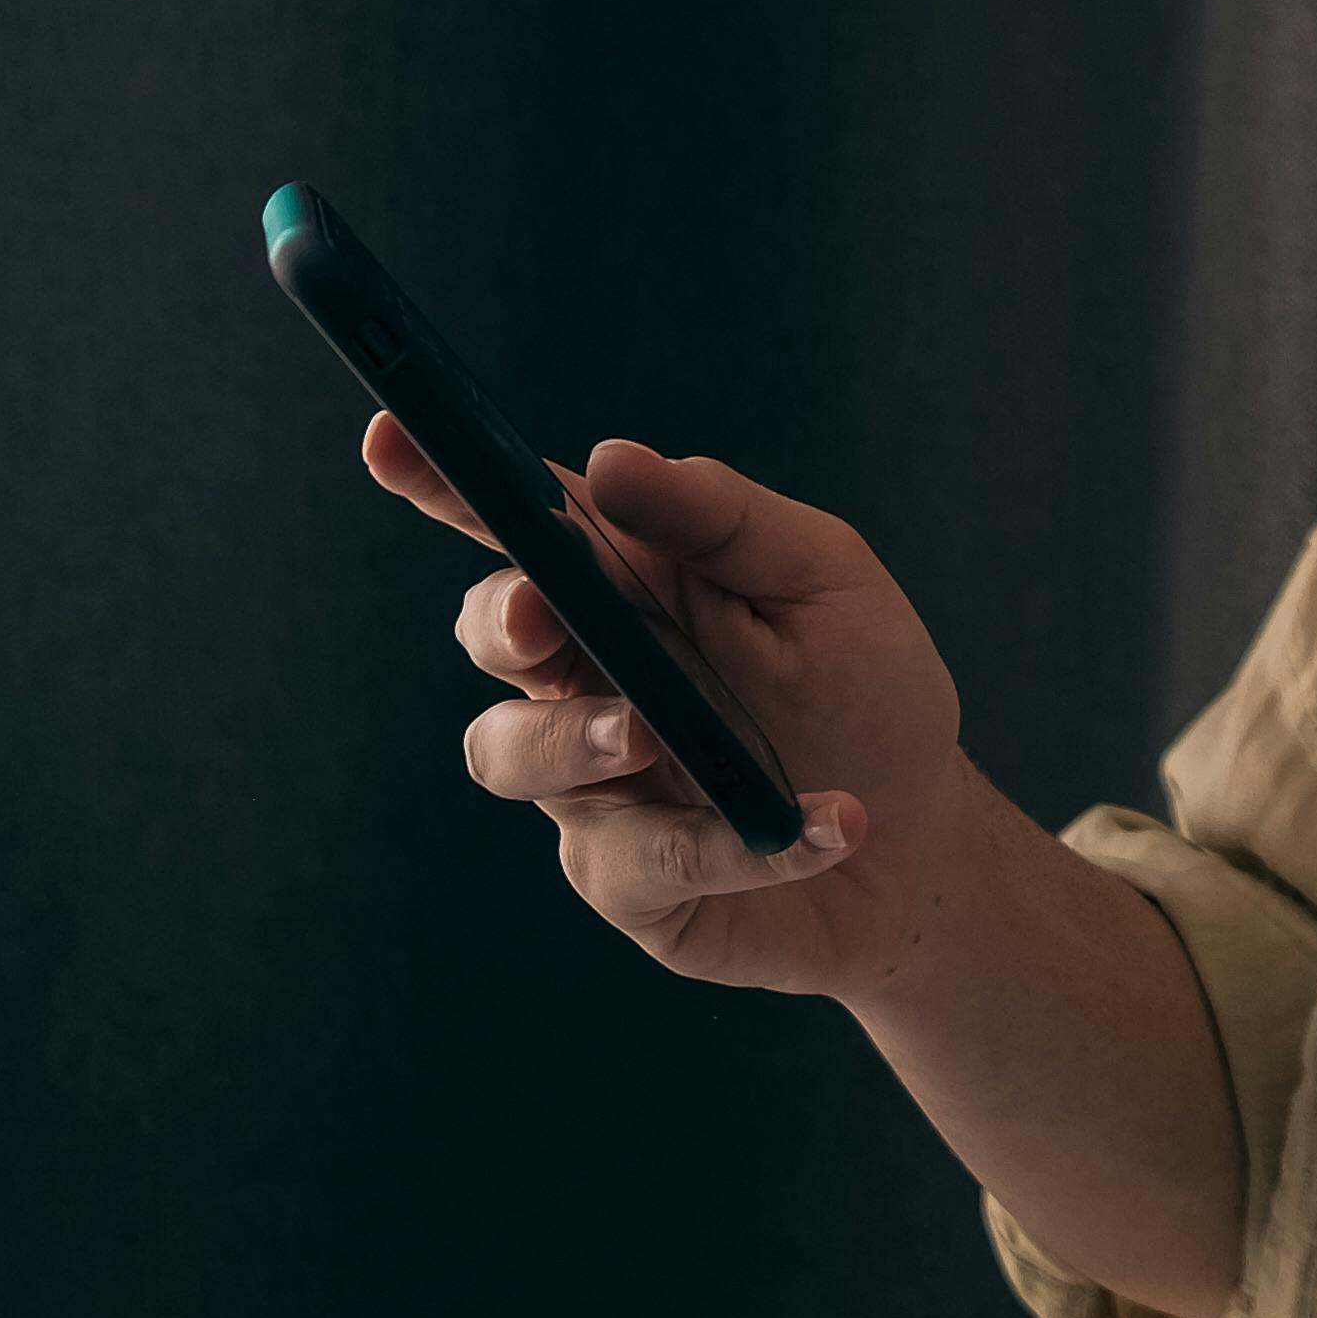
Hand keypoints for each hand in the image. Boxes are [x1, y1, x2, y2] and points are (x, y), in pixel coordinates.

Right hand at [367, 419, 968, 996]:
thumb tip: (609, 459)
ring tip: (656, 735)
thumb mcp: (824, 579)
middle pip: (489, 630)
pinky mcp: (628, 881)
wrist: (924, 842)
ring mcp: (594, 784)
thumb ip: (722, 517)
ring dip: (576, 738)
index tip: (392, 436)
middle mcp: (587, 678)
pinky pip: (641, 860)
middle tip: (544, 619)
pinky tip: (830, 823)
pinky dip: (733, 843)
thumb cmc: (866, 690)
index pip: (520, 522)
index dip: (442, 478)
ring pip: (511, 753)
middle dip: (502, 618)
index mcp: (627, 585)